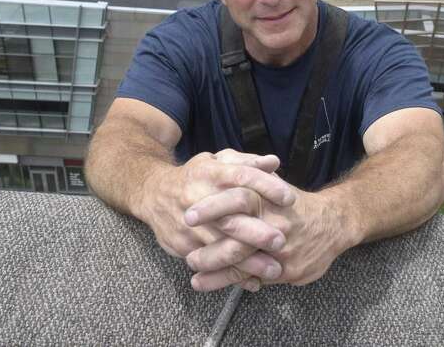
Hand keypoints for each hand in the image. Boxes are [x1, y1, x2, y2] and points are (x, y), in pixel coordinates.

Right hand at [138, 149, 294, 287]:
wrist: (153, 194)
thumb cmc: (195, 177)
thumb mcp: (217, 162)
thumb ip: (246, 162)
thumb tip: (274, 162)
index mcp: (209, 173)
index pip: (240, 176)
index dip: (266, 186)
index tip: (289, 198)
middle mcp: (197, 198)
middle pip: (230, 216)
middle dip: (257, 231)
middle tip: (282, 240)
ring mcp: (189, 225)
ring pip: (220, 246)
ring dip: (248, 260)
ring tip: (274, 268)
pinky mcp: (182, 245)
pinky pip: (210, 263)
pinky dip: (232, 275)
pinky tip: (252, 280)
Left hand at [186, 185, 354, 289]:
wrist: (335, 222)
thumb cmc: (294, 202)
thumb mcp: (272, 182)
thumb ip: (247, 170)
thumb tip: (220, 159)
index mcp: (267, 199)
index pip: (237, 199)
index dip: (212, 208)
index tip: (189, 216)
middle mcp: (274, 224)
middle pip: (238, 237)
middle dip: (211, 249)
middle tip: (188, 256)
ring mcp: (281, 250)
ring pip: (244, 262)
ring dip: (216, 270)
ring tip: (193, 274)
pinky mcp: (288, 270)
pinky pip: (255, 276)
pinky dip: (231, 281)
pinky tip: (209, 283)